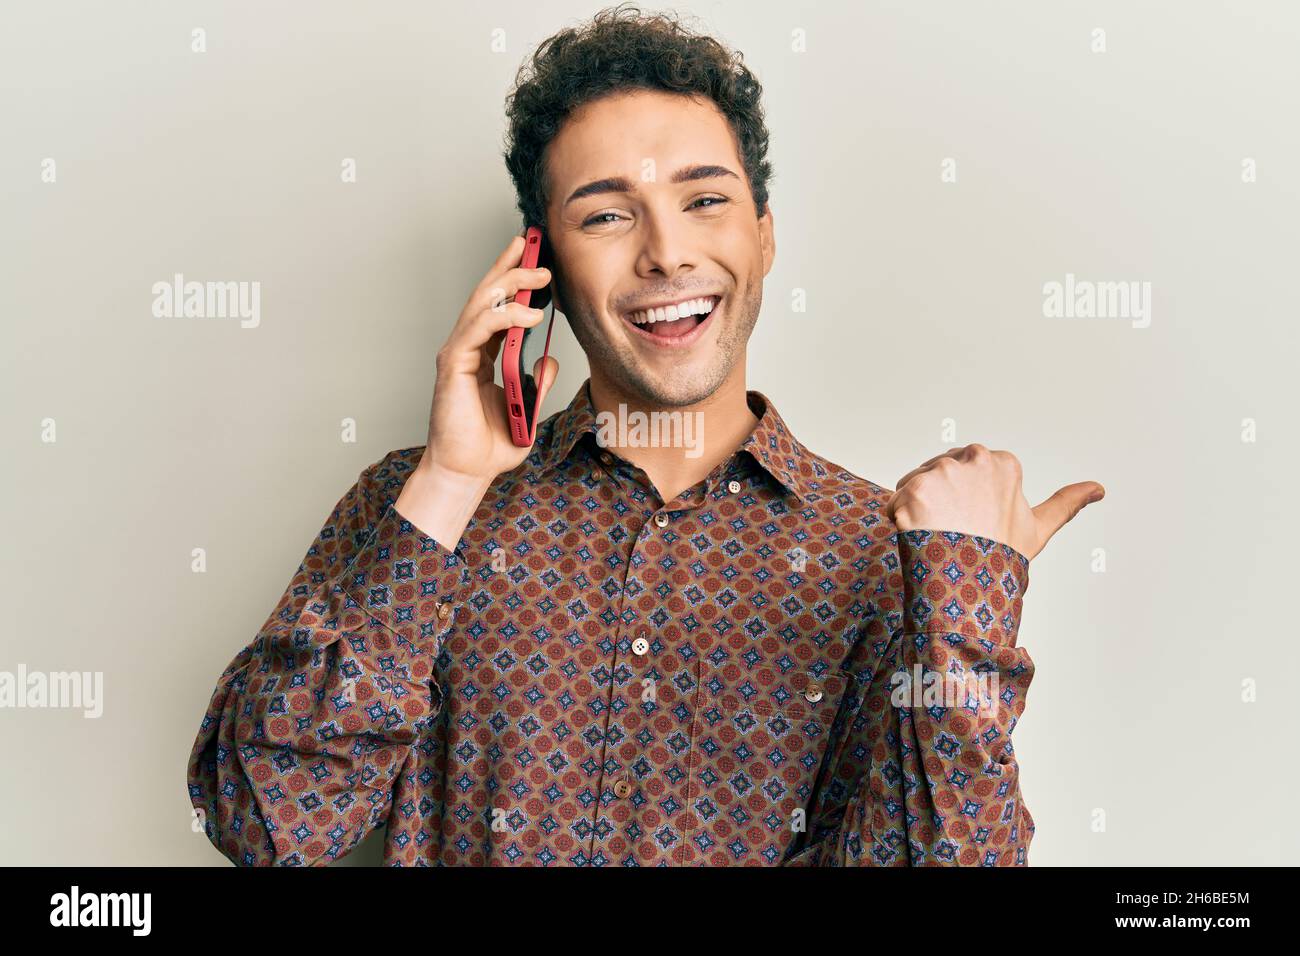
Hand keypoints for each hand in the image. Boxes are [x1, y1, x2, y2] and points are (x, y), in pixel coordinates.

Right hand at [420, 233, 559, 482]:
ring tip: (540, 273)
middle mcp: (468, 348)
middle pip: (486, 295)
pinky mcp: (454, 365)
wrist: (467, 472)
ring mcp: (458, 354)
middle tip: (534, 246)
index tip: (532, 255)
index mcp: (483, 355)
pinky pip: (478, 330)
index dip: (512, 278)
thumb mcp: (527, 410)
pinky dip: (504, 317)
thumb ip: (537, 384)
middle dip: (510, 267)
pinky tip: (529, 313)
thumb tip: (550, 360)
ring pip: (481, 304)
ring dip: (511, 283)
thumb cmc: (490, 446)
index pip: (497, 307)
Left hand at [882, 443, 1103, 560]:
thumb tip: (1099, 488)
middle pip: (937, 474)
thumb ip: (1066, 503)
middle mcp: (972, 458)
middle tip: (952, 532)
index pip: (963, 473)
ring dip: (915, 511)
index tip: (971, 524)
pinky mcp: (914, 488)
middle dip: (937, 501)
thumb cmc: (1003, 558)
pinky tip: (915, 538)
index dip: (962, 501)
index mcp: (1001, 462)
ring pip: (913, 486)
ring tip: (935, 536)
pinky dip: (898, 521)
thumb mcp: (1038, 528)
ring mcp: (943, 472)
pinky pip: (894, 501)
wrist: (972, 585)